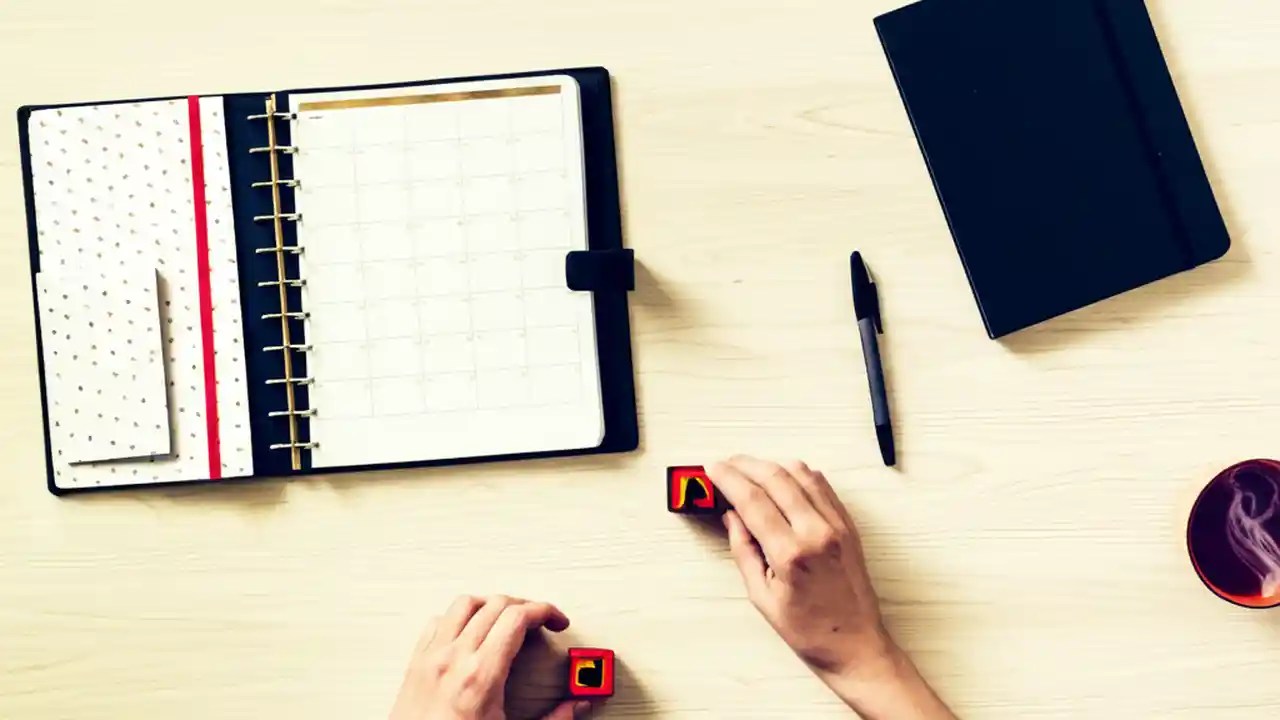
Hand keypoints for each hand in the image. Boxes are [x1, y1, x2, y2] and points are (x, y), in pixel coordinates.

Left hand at [389, 595, 593, 719]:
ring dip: (491, 604)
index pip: (517, 617)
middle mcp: (454, 660)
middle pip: (495, 605)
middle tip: (540, 621)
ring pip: (464, 604)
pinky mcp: (416, 664)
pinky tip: (470, 631)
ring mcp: (431, 659)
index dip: (544, 611)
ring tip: (507, 617)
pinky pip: (437, 623)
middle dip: (525, 606)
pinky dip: (458, 618)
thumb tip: (576, 706)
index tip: (556, 620)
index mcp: (481, 676)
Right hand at [709, 456, 954, 719]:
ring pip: (801, 473)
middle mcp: (816, 532)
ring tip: (750, 467)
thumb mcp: (762, 596)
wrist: (855, 643)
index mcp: (790, 553)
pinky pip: (822, 485)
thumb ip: (743, 550)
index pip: (752, 500)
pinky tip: (783, 475)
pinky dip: (799, 473)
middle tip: (726, 463)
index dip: (728, 479)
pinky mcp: (848, 525)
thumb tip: (731, 516)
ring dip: (772, 464)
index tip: (713, 469)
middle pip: (776, 478)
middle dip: (746, 464)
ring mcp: (837, 525)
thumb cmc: (809, 629)